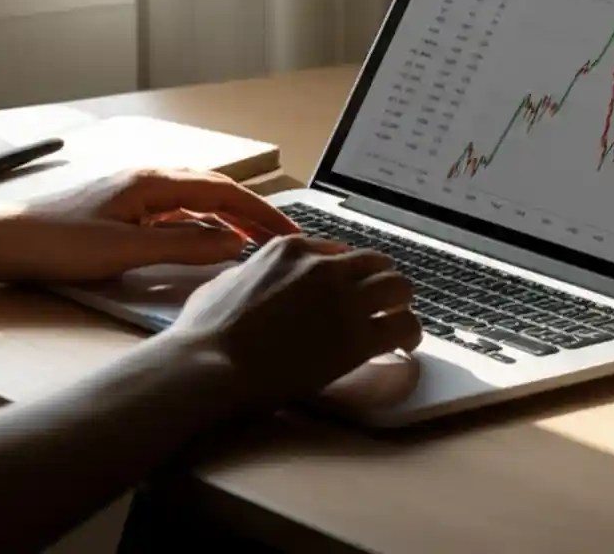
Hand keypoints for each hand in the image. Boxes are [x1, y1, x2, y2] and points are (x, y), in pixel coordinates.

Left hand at [11, 168, 299, 281]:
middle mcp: (148, 181)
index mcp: (153, 182)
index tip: (290, 232)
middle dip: (254, 214)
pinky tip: (206, 245)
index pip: (225, 192)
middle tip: (285, 237)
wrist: (0, 241)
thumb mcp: (127, 250)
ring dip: (229, 220)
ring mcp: (135, 196)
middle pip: (216, 192)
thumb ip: (184, 246)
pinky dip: (202, 228)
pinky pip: (177, 215)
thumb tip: (233, 245)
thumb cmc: (55, 242)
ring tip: (255, 242)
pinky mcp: (122, 212)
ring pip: (197, 203)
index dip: (262, 213)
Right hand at [170, 235, 421, 409]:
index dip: (348, 275)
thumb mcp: (223, 282)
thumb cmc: (205, 331)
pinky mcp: (357, 336)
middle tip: (381, 306)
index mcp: (292, 249)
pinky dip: (408, 334)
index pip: (338, 252)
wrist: (210, 364)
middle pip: (377, 263)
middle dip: (381, 284)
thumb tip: (249, 279)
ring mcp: (344, 299)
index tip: (349, 292)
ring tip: (397, 325)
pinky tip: (404, 347)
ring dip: (400, 305)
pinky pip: (404, 326)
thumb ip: (248, 275)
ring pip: (399, 287)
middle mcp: (324, 266)